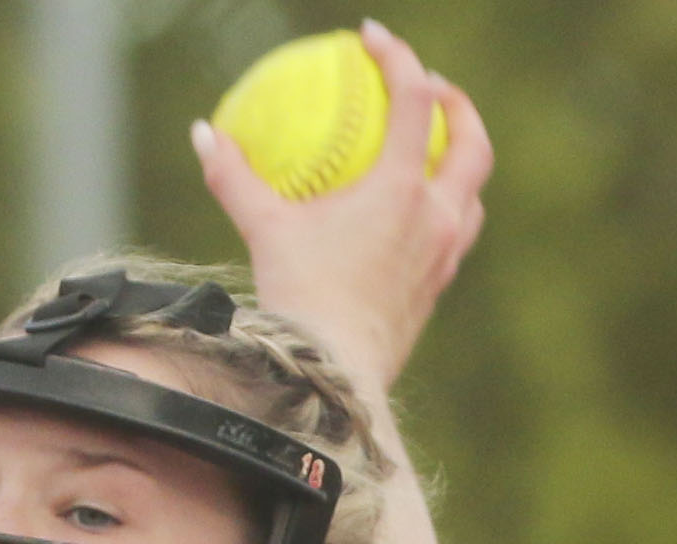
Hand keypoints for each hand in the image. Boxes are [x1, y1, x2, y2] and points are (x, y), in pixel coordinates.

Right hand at [190, 19, 492, 396]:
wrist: (338, 371)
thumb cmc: (301, 298)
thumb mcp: (263, 229)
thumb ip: (234, 177)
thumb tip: (204, 134)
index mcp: (400, 189)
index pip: (413, 102)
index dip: (399, 59)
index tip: (375, 39)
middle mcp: (436, 216)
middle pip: (472, 145)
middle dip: (459, 107)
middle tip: (435, 89)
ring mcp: (445, 254)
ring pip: (473, 194)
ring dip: (460, 163)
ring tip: (435, 151)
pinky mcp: (439, 286)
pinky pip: (455, 235)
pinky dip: (443, 210)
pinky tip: (413, 216)